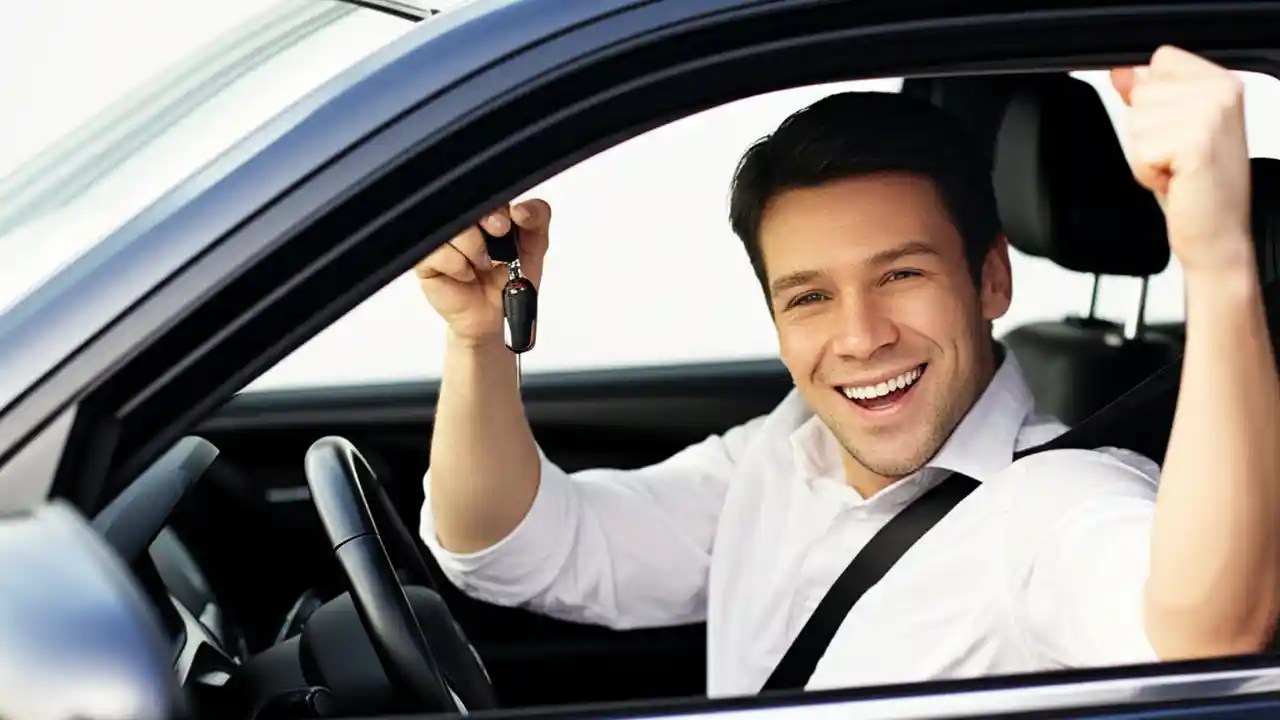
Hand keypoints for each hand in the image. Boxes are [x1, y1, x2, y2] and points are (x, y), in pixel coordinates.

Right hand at [415, 199, 550, 345]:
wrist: (495, 318)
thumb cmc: (510, 282)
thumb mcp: (534, 248)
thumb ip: (538, 220)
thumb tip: (522, 209)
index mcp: (484, 213)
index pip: (484, 190)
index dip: (497, 204)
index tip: (510, 221)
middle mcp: (461, 222)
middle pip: (462, 202)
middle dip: (485, 217)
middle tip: (499, 234)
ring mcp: (441, 240)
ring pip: (448, 225)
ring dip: (472, 245)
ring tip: (483, 265)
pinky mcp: (425, 260)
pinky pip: (434, 251)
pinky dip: (455, 263)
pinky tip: (466, 274)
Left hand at [1111, 46, 1252, 275]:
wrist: (1218, 234)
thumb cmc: (1198, 186)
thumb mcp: (1170, 130)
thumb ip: (1147, 93)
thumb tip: (1121, 70)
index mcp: (1221, 82)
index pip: (1159, 59)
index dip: (1153, 100)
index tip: (1176, 128)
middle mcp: (1222, 92)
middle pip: (1142, 92)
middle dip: (1147, 132)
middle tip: (1178, 156)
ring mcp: (1211, 115)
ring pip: (1136, 122)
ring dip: (1146, 154)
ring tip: (1177, 169)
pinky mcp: (1195, 143)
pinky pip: (1139, 150)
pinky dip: (1147, 173)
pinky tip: (1176, 181)